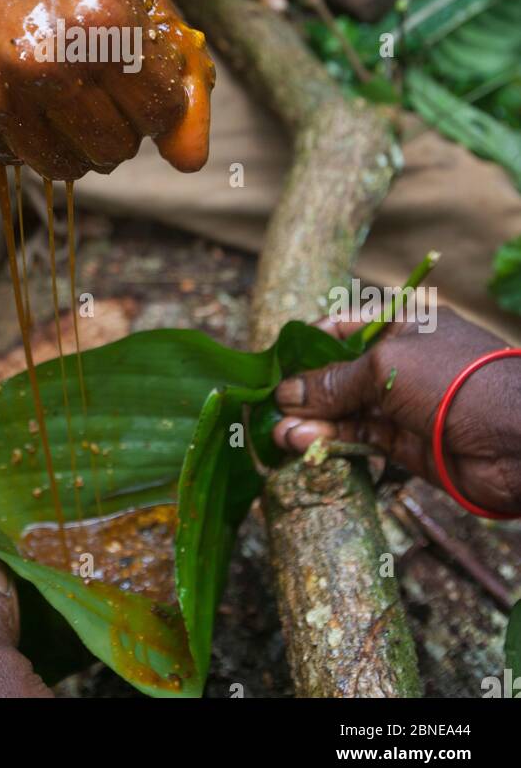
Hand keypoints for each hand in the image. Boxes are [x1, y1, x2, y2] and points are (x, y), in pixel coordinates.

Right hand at [0, 0, 214, 180]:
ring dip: (70, 140)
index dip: (152, 97)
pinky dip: (18, 136)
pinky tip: (1, 89)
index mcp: (99, 20)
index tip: (130, 77)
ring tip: (48, 91)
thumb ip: (174, 63)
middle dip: (114, 123)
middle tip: (86, 84)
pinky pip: (13, 161)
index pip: (161, 111)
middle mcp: (46, 63)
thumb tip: (193, 162)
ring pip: (68, 168)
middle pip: (117, 148)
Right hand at [272, 308, 520, 515]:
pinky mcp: (407, 444)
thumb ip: (333, 382)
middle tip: (270, 410)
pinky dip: (331, 441)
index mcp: (404, 323)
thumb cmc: (455, 379)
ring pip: (346, 410)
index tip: (277, 365)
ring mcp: (405, 404)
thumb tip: (285, 394)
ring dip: (311, 421)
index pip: (344, 327)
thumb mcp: (385, 366)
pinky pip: (361, 438)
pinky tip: (302, 444)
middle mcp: (402, 361)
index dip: (309, 345)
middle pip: (341, 374)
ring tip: (279, 435)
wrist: (518, 440)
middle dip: (305, 391)